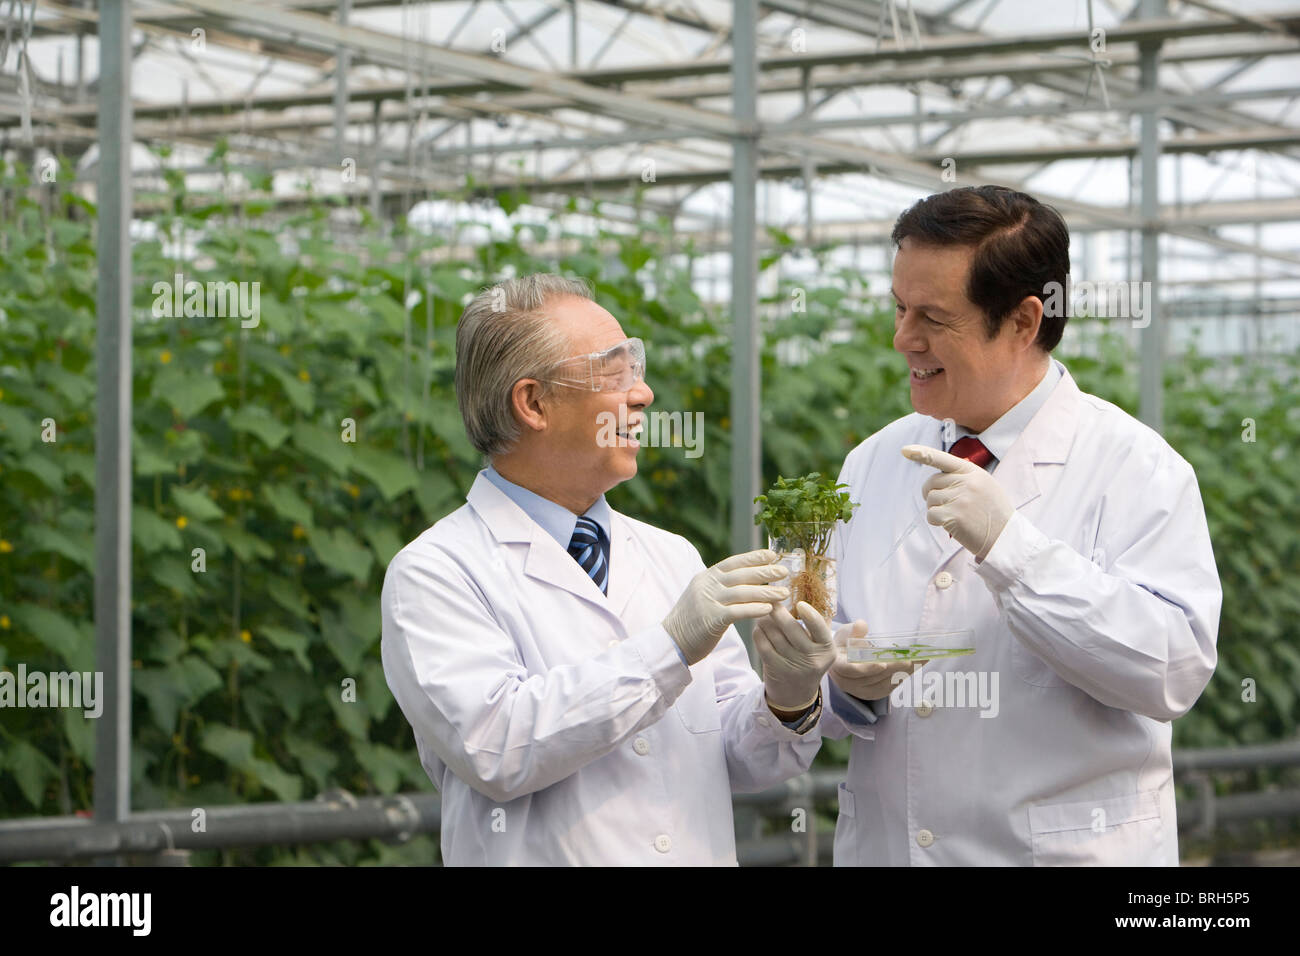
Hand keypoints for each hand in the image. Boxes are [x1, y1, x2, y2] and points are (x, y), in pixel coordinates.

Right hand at [664, 549, 789, 665]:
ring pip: (744, 592)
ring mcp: (709, 601)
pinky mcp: (712, 619)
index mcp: (706, 576)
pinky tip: (769, 609)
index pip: (734, 562)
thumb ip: (721, 586)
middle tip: (784, 571)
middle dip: (765, 572)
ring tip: (784, 593)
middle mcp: (708, 585)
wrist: (671, 641)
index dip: (754, 557)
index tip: (772, 555)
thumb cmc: (692, 619)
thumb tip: (748, 578)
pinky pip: (738, 611)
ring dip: (767, 592)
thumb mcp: (703, 594)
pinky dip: (755, 609)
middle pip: (742, 574)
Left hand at [753, 602, 836, 711]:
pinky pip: (763, 645)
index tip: (800, 603)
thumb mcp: (820, 646)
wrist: (796, 693)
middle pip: (791, 629)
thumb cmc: (809, 659)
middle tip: (771, 599)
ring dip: (765, 620)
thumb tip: (812, 592)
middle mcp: (812, 659)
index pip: (820, 629)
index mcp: (826, 649)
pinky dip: (759, 633)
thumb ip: (818, 624)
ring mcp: (793, 665)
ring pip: (774, 634)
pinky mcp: (775, 669)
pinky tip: (759, 627)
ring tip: (762, 611)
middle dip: (778, 611)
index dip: (810, 616)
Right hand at [828, 620, 926, 700]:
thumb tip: (862, 625)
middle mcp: (848, 683)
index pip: (851, 670)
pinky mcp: (873, 693)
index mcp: (838, 667)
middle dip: (893, 669)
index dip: (867, 668)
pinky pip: (890, 686)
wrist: (842, 659)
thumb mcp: (846, 633)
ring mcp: (861, 691)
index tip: (882, 664)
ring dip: (903, 673)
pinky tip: (916, 666)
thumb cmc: (844, 644)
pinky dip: (903, 676)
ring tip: (919, 661)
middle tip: (910, 659)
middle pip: (873, 678)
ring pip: (884, 684)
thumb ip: (854, 630)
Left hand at [902, 444, 1012, 560]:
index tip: (905, 450)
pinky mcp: (955, 515)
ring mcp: (960, 498)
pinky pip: (931, 515)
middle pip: (931, 482)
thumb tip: (938, 474)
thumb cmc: (992, 511)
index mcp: (973, 472)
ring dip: (936, 509)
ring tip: (955, 515)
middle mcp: (966, 482)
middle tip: (943, 505)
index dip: (922, 453)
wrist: (1005, 536)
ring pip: (930, 499)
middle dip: (930, 493)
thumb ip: (964, 477)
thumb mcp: (985, 485)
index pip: (943, 459)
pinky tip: (951, 524)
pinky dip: (936, 521)